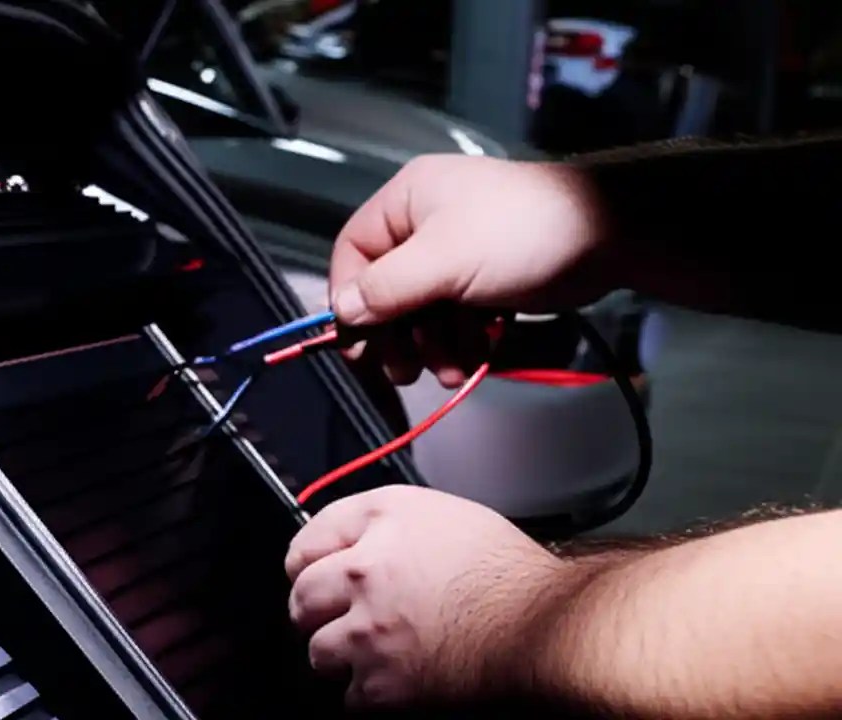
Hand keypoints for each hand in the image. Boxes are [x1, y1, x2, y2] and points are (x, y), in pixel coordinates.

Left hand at [285, 485, 568, 709]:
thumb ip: (390, 525)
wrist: (546, 627)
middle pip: (300, 597)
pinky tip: (396, 678)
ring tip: (374, 652)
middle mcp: (365, 571)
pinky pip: (350, 696)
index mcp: (381, 522)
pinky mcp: (382, 683)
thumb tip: (354, 540)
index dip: (311, 561)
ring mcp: (368, 630)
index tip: (314, 573)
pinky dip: (369, 693)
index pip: (306, 541)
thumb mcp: (447, 516)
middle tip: (339, 618)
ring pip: (318, 650)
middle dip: (316, 610)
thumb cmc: (510, 576)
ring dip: (340, 655)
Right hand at [330, 155, 613, 386]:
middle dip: (397, 334)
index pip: (353, 252)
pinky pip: (452, 317)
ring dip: (431, 346)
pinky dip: (459, 342)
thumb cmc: (518, 235)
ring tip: (452, 369)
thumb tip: (342, 312)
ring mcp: (457, 253)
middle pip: (385, 289)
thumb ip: (386, 288)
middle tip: (405, 371)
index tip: (359, 343)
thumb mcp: (443, 261)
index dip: (350, 299)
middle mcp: (425, 223)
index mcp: (407, 201)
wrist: (606, 236)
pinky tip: (473, 360)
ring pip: (421, 311)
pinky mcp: (484, 279)